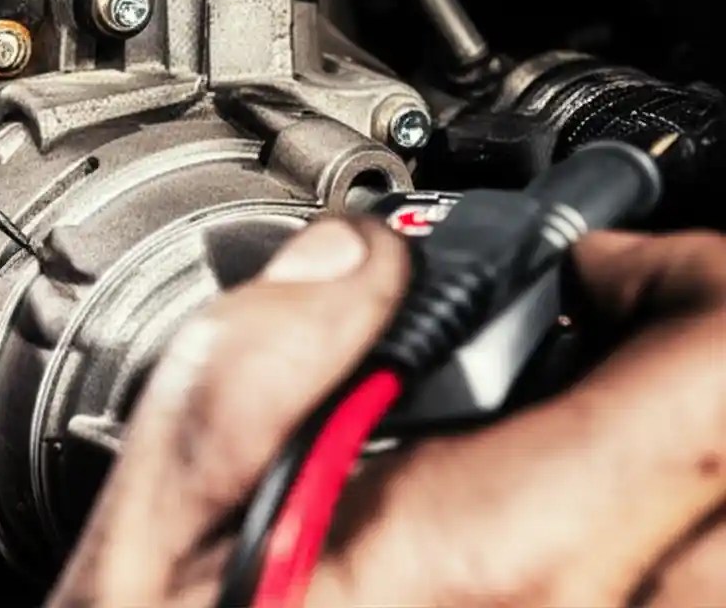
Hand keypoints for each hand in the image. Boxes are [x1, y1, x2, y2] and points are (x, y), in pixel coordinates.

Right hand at [50, 219, 725, 605]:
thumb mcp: (167, 503)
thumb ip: (265, 351)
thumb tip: (358, 260)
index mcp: (493, 555)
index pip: (725, 370)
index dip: (684, 279)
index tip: (587, 278)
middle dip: (690, 359)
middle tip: (586, 342)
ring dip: (684, 447)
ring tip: (571, 426)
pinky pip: (688, 584)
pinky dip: (662, 519)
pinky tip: (562, 510)